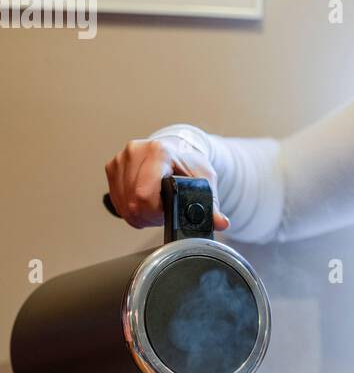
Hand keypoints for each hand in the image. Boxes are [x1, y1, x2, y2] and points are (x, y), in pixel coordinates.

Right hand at [104, 135, 229, 230]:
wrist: (177, 149)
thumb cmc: (189, 164)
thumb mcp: (204, 181)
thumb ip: (211, 204)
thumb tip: (221, 222)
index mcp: (159, 152)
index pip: (144, 195)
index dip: (156, 212)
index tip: (167, 212)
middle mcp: (136, 152)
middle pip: (132, 203)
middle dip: (149, 216)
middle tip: (163, 211)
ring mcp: (121, 159)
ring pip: (123, 205)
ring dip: (139, 214)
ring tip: (156, 205)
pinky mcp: (112, 167)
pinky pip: (117, 201)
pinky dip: (130, 208)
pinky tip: (144, 202)